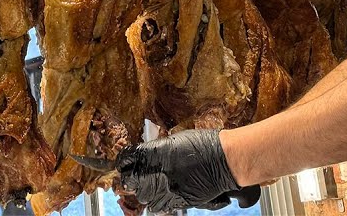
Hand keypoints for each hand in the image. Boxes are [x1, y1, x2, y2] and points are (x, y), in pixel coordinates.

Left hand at [116, 129, 260, 212]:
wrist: (224, 160)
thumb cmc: (203, 145)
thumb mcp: (174, 140)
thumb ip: (156, 150)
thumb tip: (143, 158)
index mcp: (156, 153)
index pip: (128, 159)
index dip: (123, 162)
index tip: (123, 163)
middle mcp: (159, 173)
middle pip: (132, 181)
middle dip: (132, 179)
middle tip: (134, 177)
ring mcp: (169, 189)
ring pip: (144, 197)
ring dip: (145, 192)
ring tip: (150, 186)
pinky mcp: (179, 201)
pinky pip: (159, 206)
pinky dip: (157, 202)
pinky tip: (161, 194)